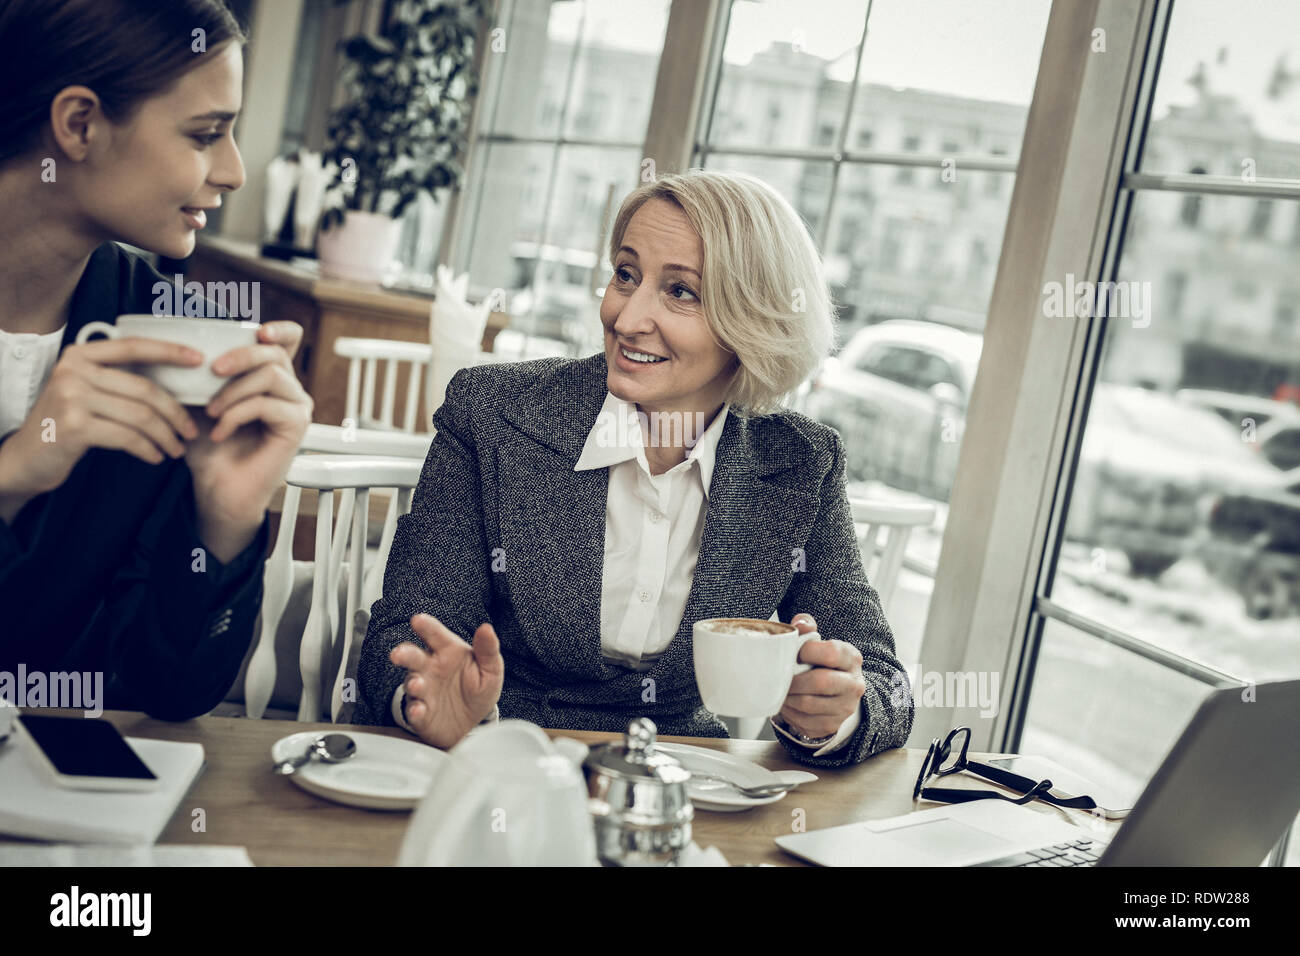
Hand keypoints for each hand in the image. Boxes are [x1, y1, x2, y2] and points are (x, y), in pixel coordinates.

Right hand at [0, 336, 201, 521]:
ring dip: (166, 436)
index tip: (197, 360)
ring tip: (175, 449)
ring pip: (141, 415)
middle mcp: (73, 371)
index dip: (169, 351)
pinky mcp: (74, 426)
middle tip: (190, 431)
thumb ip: (116, 380)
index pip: (132, 346)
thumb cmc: (65, 424)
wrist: (26, 458)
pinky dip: (148, 449)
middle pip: (144, 389)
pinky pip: (128, 437)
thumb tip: (171, 380)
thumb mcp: (84, 391)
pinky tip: (155, 456)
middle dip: (175, 413)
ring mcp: (71, 397)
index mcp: (79, 356)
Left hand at [183, 323, 311, 560]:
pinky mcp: (297, 426)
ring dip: (233, 390)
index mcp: (272, 377)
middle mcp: (291, 389)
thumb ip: (201, 373)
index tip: (256, 330)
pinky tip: (220, 431)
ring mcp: (297, 407)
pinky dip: (236, 415)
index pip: (289, 340)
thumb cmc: (209, 448)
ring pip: (270, 374)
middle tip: (212, 370)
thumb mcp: (199, 400)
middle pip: (274, 352)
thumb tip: (180, 343)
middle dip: (240, 355)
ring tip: (210, 412)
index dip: (279, 328)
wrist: (217, 489)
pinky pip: (266, 403)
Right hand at [390, 614, 504, 749]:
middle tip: (397, 654)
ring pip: (411, 683)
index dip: (426, 627)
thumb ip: (487, 650)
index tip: (418, 620)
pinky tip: (418, 710)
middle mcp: (429, 668)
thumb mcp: (490, 670)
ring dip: (412, 683)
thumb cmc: (479, 688)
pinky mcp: (421, 714)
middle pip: (413, 656)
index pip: (435, 635)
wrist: (474, 722)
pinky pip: (414, 712)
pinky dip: (415, 711)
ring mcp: (423, 691)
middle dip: (404, 654)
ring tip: (417, 684)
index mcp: (447, 651)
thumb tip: (486, 628)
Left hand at [777, 613, 866, 739]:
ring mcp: (845, 708)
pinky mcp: (832, 725)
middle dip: (795, 679)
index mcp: (852, 658)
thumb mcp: (819, 642)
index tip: (795, 653)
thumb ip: (807, 628)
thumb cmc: (823, 663)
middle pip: (821, 682)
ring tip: (780, 689)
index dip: (807, 651)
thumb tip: (799, 624)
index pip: (831, 652)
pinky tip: (786, 702)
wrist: (838, 692)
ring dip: (788, 697)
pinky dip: (789, 712)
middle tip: (781, 676)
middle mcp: (854, 684)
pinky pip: (804, 720)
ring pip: (809, 704)